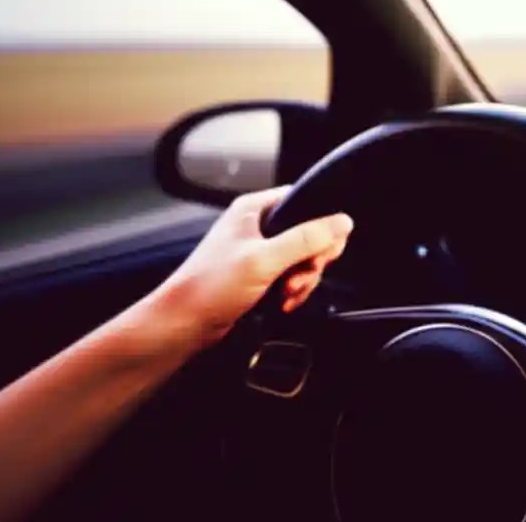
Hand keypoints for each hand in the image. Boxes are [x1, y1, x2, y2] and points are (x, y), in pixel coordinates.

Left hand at [150, 186, 352, 345]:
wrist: (183, 323)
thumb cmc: (210, 287)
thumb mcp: (265, 259)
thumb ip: (306, 239)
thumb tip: (342, 222)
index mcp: (255, 209)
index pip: (304, 201)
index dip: (321, 224)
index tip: (324, 248)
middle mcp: (258, 226)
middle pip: (309, 234)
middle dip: (312, 261)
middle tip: (299, 276)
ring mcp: (258, 252)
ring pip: (303, 259)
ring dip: (302, 280)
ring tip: (287, 293)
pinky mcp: (259, 275)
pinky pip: (291, 277)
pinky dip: (293, 291)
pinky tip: (283, 302)